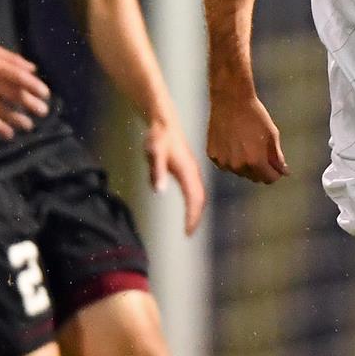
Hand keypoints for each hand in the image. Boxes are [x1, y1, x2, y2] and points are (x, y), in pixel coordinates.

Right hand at [0, 45, 50, 139]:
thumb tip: (33, 70)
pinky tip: (9, 134)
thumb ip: (14, 60)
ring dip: (17, 119)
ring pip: (2, 110)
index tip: (45, 94)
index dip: (34, 86)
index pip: (19, 77)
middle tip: (43, 111)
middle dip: (31, 104)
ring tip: (29, 125)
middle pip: (14, 95)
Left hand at [144, 120, 207, 234]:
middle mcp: (193, 172)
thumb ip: (156, 172)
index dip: (192, 216)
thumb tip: (159, 192)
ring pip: (200, 195)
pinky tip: (189, 207)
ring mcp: (193, 170)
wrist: (164, 123)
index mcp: (187, 171)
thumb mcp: (154, 154)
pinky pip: (196, 190)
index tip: (187, 231)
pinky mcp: (189, 169)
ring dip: (197, 211)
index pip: (194, 199)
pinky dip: (195, 202)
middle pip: (200, 199)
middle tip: (189, 233)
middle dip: (196, 217)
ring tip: (190, 225)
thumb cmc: (157, 137)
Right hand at [206, 90, 288, 183]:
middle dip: (260, 168)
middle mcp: (238, 166)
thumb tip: (284, 172)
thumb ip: (277, 157)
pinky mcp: (212, 155)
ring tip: (245, 143)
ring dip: (244, 164)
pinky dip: (230, 158)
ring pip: (239, 171)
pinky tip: (232, 142)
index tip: (276, 166)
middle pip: (254, 177)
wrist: (231, 100)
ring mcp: (223, 162)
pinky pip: (225, 164)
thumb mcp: (272, 135)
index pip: (269, 179)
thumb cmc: (254, 115)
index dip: (275, 173)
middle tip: (260, 151)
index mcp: (255, 162)